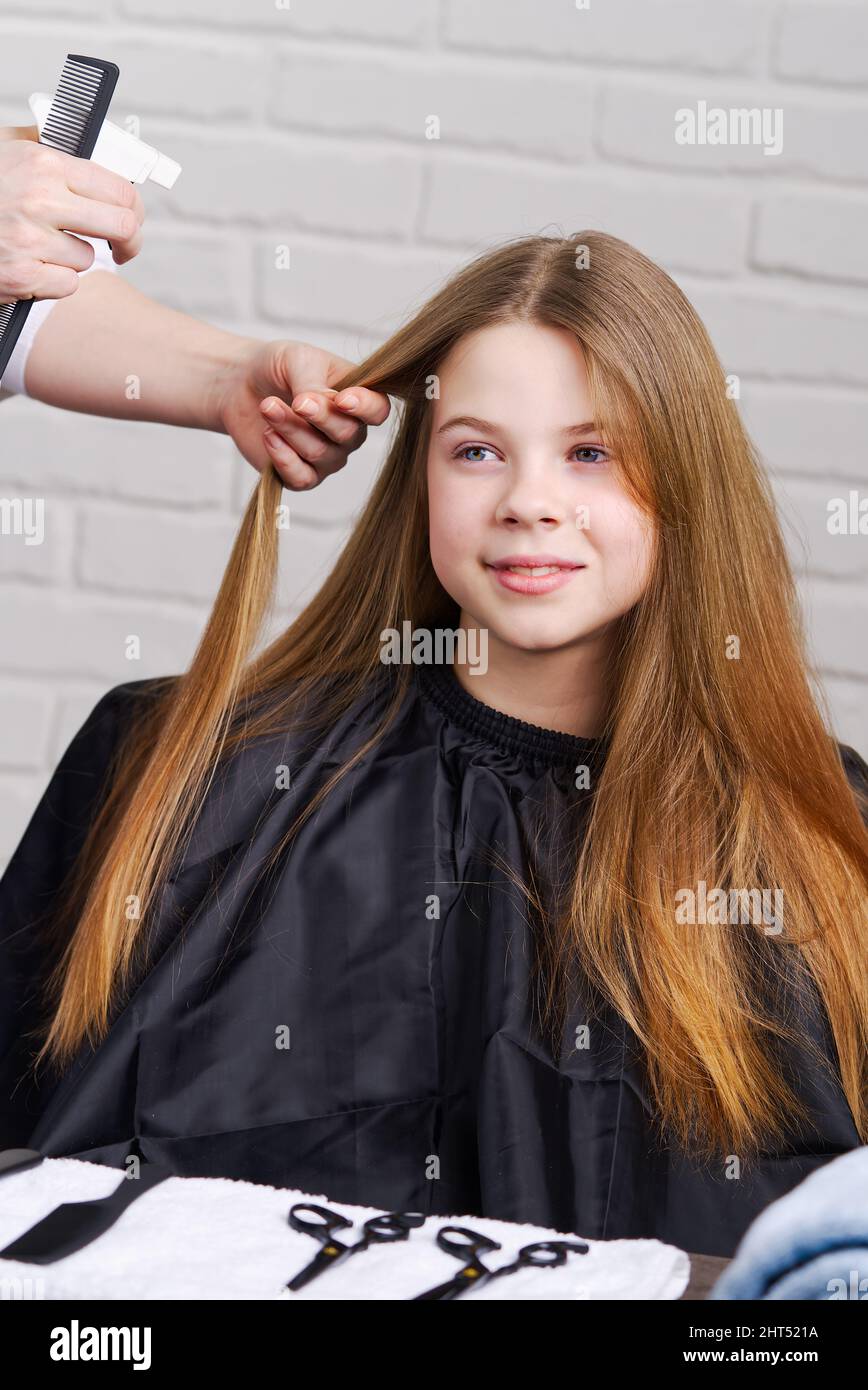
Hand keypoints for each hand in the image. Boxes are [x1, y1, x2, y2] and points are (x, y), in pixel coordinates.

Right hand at [0, 124, 143, 302]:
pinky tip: (31, 265)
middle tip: (124, 249)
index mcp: (43, 163)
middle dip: (130, 242)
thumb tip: (99, 145)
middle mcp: (39, 199)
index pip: (119, 188)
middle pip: (121, 226)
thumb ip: (50, 144)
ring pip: (87, 259)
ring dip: (72, 258)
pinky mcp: (23, 276)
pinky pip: (68, 285)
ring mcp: (30, 240)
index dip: (136, 209)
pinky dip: (54, 282)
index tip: (133, 220)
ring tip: (41, 246)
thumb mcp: (7, 149)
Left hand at [213, 338, 390, 489]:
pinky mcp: (301, 475)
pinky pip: (302, 478)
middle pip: (348, 435)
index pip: (377, 410)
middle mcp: (348, 433)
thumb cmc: (278, 367)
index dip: (365, 408)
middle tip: (296, 401)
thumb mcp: (298, 361)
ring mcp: (327, 457)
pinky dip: (283, 458)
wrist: (240, 385)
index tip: (342, 399)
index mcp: (358, 399)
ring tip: (268, 407)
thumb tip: (320, 406)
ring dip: (292, 430)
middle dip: (319, 417)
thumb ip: (314, 384)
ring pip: (320, 454)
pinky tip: (268, 434)